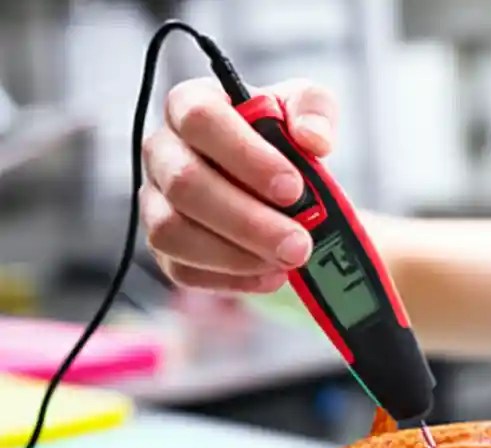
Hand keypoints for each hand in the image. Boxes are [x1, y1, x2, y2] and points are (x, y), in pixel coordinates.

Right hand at [141, 77, 337, 292]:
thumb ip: (314, 110)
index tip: (293, 188)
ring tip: (289, 260)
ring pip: (173, 232)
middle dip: (248, 221)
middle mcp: (163, 151)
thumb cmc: (284, 138)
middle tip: (299, 243)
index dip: (246, 156)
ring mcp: (156, 201)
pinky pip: (183, 270)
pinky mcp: (164, 247)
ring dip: (237, 255)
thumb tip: (314, 139)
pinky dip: (232, 279)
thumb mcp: (307, 109)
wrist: (281, 184)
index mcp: (190, 104)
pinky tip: (271, 274)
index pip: (201, 119)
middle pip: (185, 184)